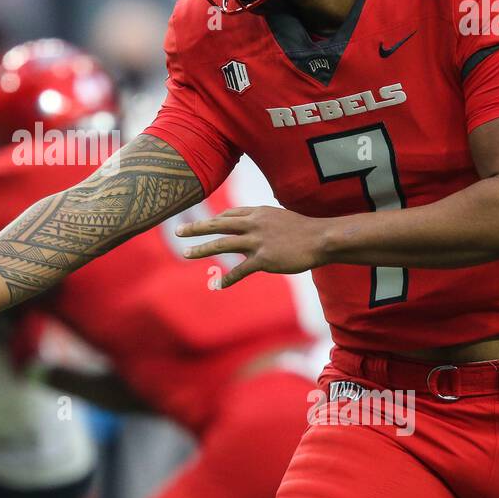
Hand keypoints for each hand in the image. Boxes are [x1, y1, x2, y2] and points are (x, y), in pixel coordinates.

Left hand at [177, 206, 329, 288]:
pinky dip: (228, 278)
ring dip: (202, 249)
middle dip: (196, 228)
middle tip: (177, 231)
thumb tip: (251, 225)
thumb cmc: (303, 230)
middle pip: (217, 225)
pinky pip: (240, 270)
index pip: (228, 215)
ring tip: (186, 254)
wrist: (321, 239)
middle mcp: (253, 224)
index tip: (200, 225)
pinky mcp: (264, 259)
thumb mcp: (279, 217)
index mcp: (256, 213)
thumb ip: (262, 220)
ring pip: (222, 244)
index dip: (212, 221)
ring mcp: (257, 241)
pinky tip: (218, 284)